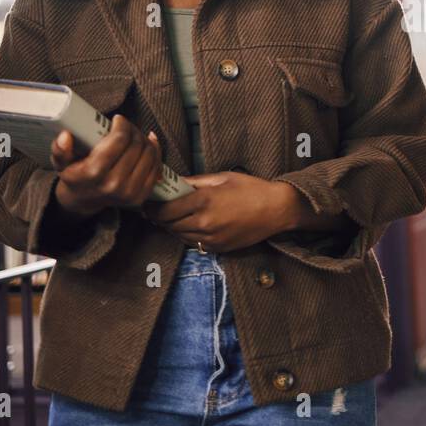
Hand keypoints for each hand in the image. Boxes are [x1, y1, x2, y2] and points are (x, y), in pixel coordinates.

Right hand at [51, 116, 162, 218]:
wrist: (85, 200)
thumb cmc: (75, 175)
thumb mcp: (62, 162)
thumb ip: (60, 149)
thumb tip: (65, 136)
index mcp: (94, 173)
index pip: (119, 140)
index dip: (122, 125)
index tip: (118, 120)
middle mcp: (114, 185)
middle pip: (136, 145)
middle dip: (133, 130)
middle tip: (126, 126)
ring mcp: (130, 193)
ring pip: (149, 153)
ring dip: (144, 139)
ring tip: (134, 135)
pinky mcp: (142, 196)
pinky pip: (156, 167)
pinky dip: (155, 152)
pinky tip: (148, 143)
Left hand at [143, 171, 295, 253]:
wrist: (276, 210)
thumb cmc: (251, 189)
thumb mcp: (222, 178)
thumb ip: (194, 181)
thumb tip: (173, 182)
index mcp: (203, 200)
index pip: (164, 209)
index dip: (152, 207)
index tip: (148, 201)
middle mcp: (204, 222)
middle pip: (167, 224)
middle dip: (159, 216)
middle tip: (157, 207)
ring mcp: (210, 238)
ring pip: (178, 235)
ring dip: (172, 226)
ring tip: (174, 215)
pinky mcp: (217, 248)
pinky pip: (192, 243)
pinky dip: (187, 234)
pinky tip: (191, 223)